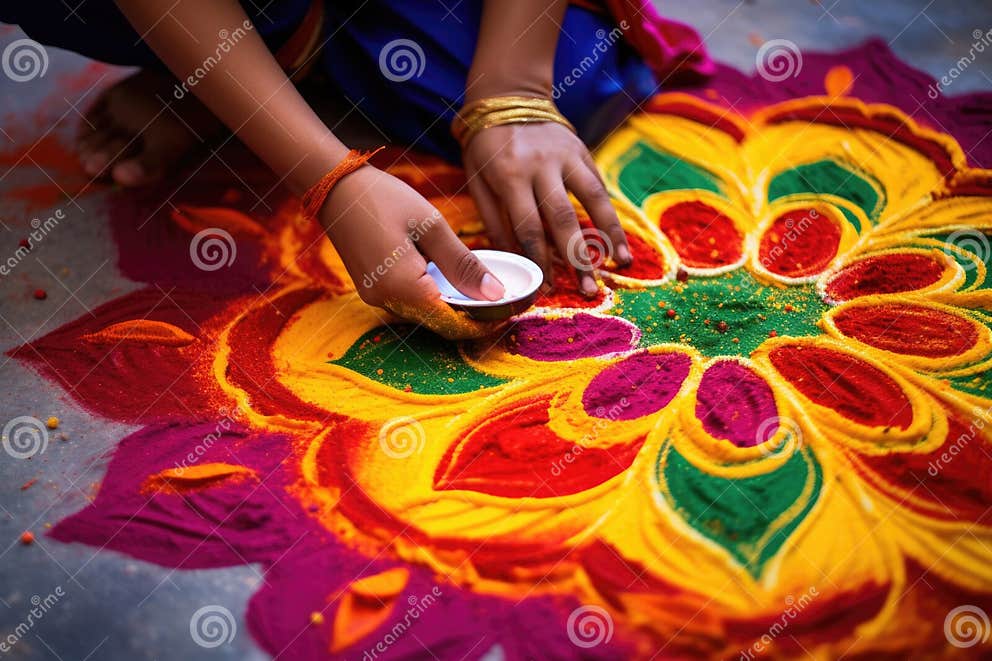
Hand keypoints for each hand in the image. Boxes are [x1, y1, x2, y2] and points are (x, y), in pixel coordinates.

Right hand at [319, 166, 505, 338]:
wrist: (334, 188)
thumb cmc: (383, 198)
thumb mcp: (431, 226)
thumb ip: (463, 264)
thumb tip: (496, 295)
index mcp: (402, 288)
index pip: (451, 323)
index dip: (481, 323)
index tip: (507, 312)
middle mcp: (386, 301)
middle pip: (438, 324)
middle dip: (470, 317)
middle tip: (499, 299)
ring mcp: (375, 298)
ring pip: (424, 316)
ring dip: (452, 308)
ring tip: (479, 288)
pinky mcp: (372, 290)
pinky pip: (410, 303)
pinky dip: (433, 297)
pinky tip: (448, 279)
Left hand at [462, 122, 631, 295]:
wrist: (507, 95)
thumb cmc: (485, 147)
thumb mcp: (478, 182)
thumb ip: (497, 221)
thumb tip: (516, 262)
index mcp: (509, 175)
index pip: (528, 227)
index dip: (540, 261)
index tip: (547, 289)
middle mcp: (541, 165)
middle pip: (563, 219)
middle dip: (578, 259)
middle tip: (588, 291)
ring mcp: (566, 155)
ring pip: (593, 199)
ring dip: (609, 234)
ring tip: (623, 264)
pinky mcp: (582, 150)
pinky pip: (598, 186)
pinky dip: (610, 214)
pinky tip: (619, 238)